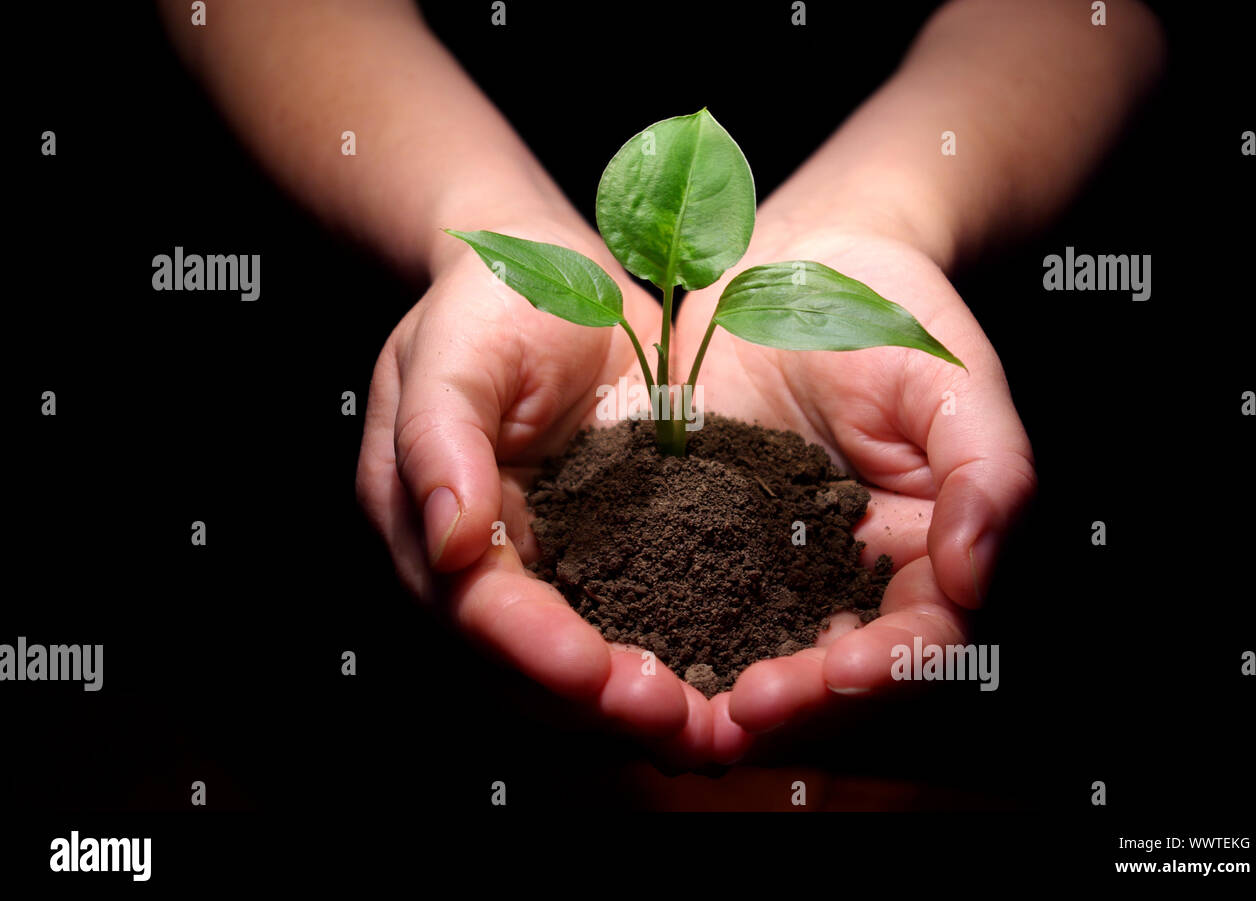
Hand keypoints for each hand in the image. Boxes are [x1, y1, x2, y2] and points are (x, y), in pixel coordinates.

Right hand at [356, 216, 715, 763]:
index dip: (530, 647)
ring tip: (707, 725)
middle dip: (596, 701)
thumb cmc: (491, 303)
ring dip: (635, 703)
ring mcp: (539, 565)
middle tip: (677, 723)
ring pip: (573, 667)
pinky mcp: (599, 555)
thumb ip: (439, 438)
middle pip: (522, 663)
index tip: (594, 673)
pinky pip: (628, 623)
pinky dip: (667, 660)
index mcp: (420, 519)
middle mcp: (475, 561)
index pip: (472, 607)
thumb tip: (445, 540)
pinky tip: (721, 684)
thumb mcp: (454, 351)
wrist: (550, 277)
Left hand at [672, 220, 1036, 760]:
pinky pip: (680, 598)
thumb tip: (976, 573)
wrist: (789, 271)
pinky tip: (629, 647)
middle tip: (744, 713)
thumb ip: (986, 469)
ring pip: (752, 651)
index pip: (919, 637)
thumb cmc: (888, 311)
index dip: (886, 667)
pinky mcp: (696, 540)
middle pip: (829, 668)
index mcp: (921, 550)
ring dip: (720, 688)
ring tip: (683, 704)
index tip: (842, 672)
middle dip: (795, 701)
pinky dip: (660, 634)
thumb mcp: (951, 377)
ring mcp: (766, 565)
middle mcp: (843, 575)